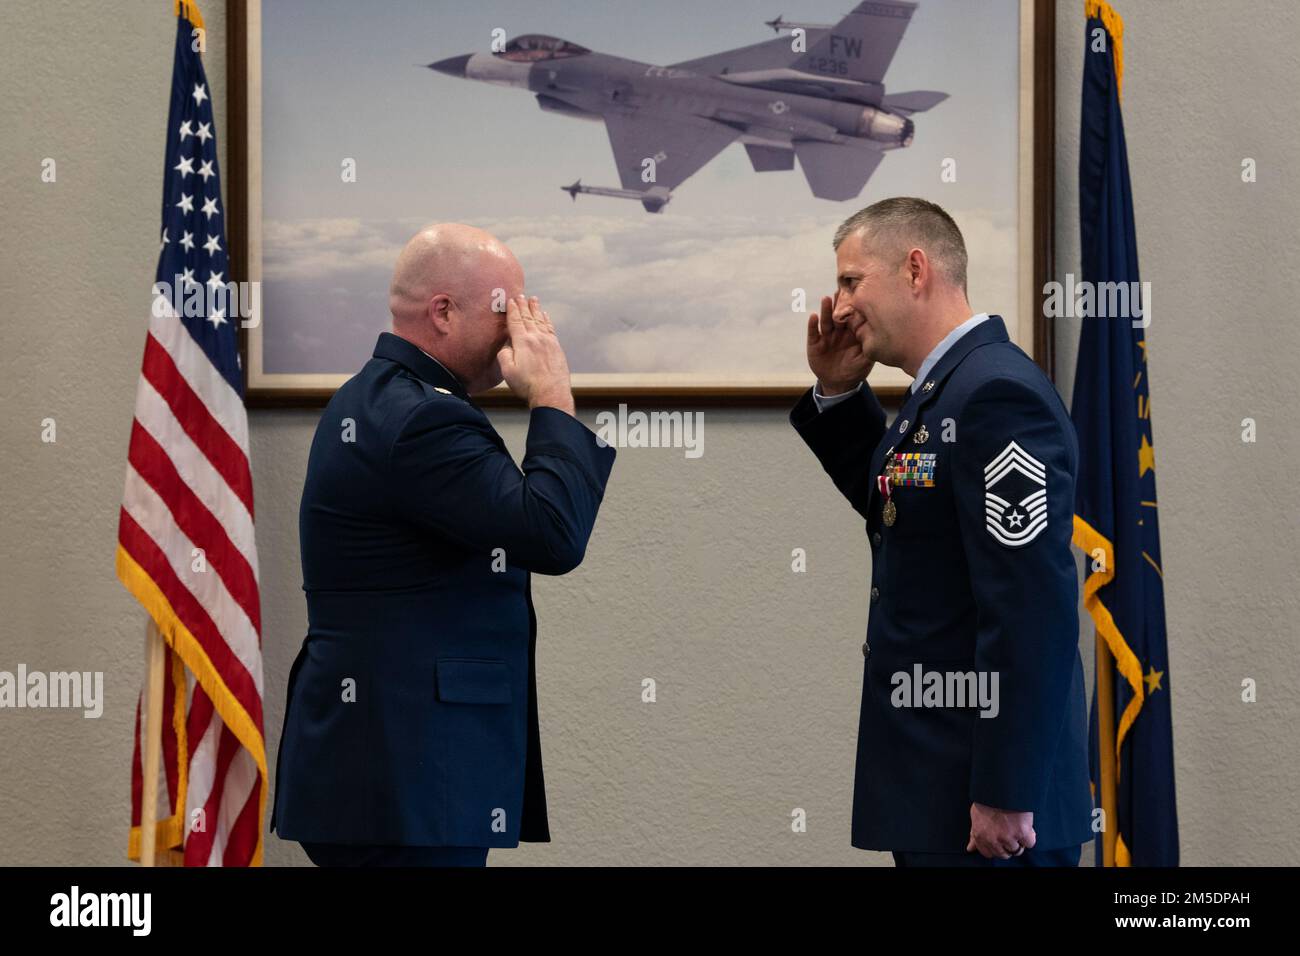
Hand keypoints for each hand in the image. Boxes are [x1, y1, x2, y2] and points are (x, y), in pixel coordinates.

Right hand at [497, 295, 574, 414]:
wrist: (551, 394)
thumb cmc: (528, 385)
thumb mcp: (508, 371)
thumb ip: (504, 355)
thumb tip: (507, 346)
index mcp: (523, 342)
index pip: (516, 321)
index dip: (513, 309)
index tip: (511, 300)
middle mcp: (537, 338)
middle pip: (529, 317)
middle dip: (524, 305)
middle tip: (521, 295)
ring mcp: (549, 342)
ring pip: (541, 321)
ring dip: (536, 309)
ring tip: (534, 299)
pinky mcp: (557, 348)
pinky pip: (551, 329)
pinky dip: (547, 320)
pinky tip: (545, 316)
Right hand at [805, 294, 871, 395]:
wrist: (839, 383)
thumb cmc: (856, 370)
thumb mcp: (866, 360)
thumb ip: (871, 347)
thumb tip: (880, 336)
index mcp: (853, 332)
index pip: (853, 316)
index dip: (854, 307)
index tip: (856, 295)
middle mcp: (839, 331)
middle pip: (838, 314)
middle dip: (838, 303)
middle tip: (840, 290)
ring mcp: (827, 336)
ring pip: (826, 321)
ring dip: (825, 310)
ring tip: (826, 299)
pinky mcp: (815, 343)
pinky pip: (813, 333)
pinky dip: (812, 325)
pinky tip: (813, 317)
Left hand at [967, 802, 1035, 859]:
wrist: (1001, 786)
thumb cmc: (988, 799)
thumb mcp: (976, 816)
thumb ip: (974, 834)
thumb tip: (970, 849)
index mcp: (980, 836)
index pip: (988, 853)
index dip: (996, 848)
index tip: (1000, 841)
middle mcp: (993, 839)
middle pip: (1005, 854)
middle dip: (1008, 846)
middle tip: (1010, 832)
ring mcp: (1008, 837)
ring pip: (1017, 850)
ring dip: (1019, 840)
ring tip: (1017, 826)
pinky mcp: (1022, 832)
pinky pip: (1029, 843)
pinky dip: (1030, 836)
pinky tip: (1026, 826)